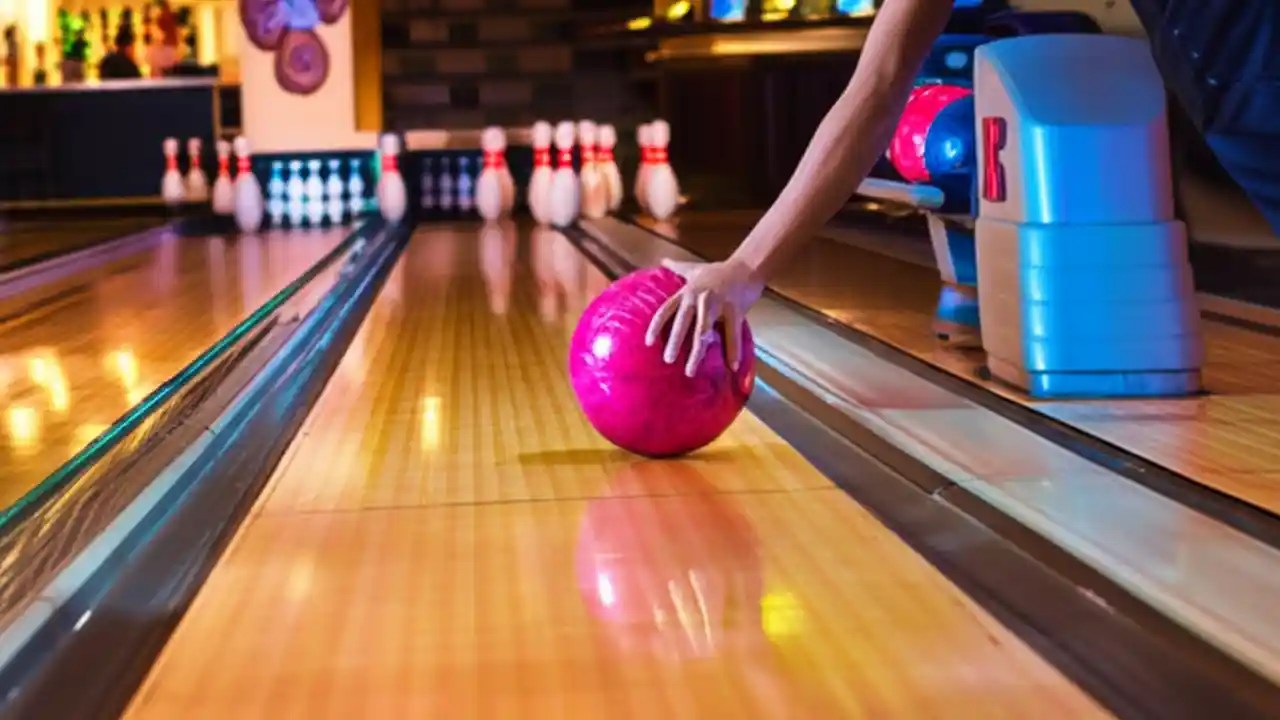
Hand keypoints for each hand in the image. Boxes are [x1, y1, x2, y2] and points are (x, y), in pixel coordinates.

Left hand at [645, 258, 763, 376]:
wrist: (747, 266)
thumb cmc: (719, 270)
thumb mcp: (695, 268)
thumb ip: (677, 267)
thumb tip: (662, 260)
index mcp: (687, 291)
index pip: (666, 310)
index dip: (656, 326)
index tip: (647, 342)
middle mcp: (698, 298)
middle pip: (683, 322)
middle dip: (674, 341)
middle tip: (667, 360)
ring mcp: (717, 303)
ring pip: (703, 331)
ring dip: (697, 352)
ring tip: (690, 370)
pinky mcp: (735, 309)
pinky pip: (733, 333)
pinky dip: (733, 350)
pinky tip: (732, 366)